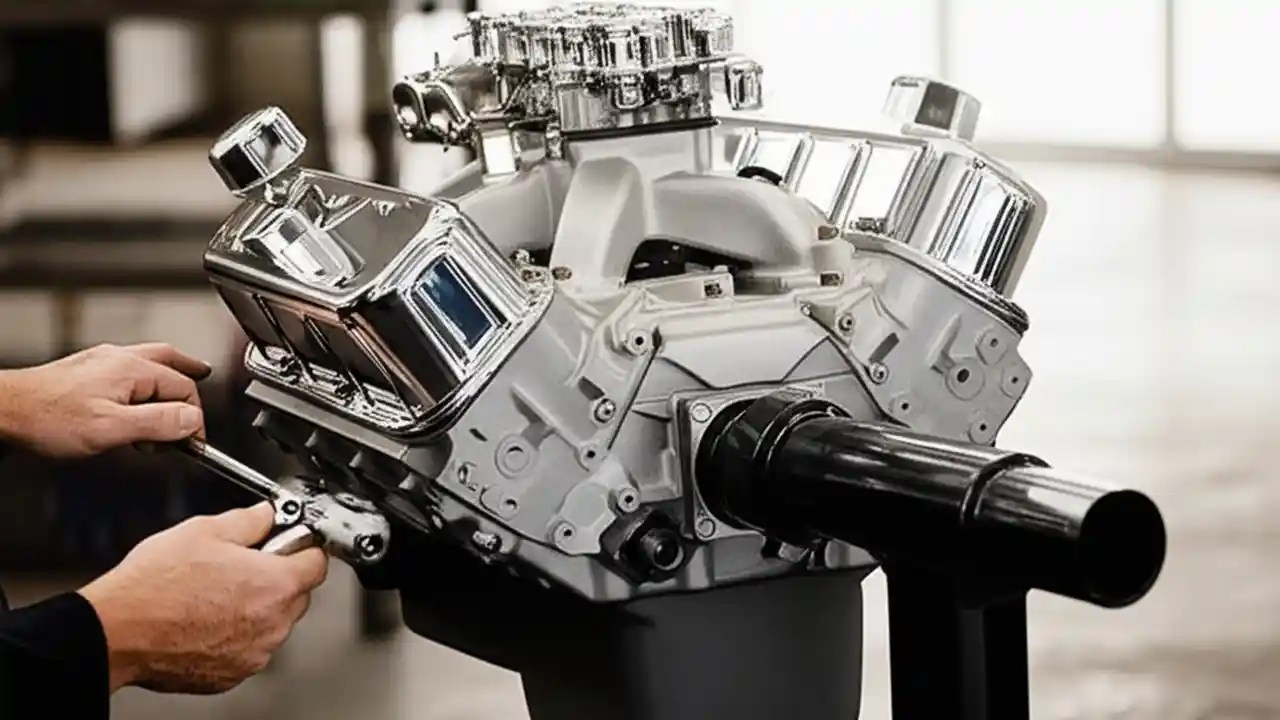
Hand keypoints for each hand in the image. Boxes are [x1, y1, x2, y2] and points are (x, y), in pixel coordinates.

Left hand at [0, 343, 211, 457]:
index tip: (191, 443)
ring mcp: (103, 361)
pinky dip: (146, 381)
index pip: (184, 389)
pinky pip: (130, 368)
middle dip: (192, 381)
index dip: (193, 419)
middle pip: (173, 362)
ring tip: (187, 384)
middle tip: (201, 402)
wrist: (5, 411)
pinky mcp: (87, 370)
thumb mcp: (111, 428)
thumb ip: (158, 423)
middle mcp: (120, 359)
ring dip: (172, 377)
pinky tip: (141, 393)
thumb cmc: (47, 418)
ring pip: (152, 360)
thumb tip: (193, 421)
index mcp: (132, 370)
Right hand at [79, 503, 328, 693]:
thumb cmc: (156, 585)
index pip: (318, 561)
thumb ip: (249, 520)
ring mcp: (256, 653)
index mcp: (276, 584)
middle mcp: (274, 623)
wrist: (117, 632)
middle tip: (243, 566)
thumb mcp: (205, 531)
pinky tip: (206, 619)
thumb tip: (267, 515)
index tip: (289, 542)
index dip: (302, 547)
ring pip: (274, 623)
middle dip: (278, 577)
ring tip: (215, 594)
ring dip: (257, 608)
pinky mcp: (234, 674)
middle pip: (298, 593)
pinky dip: (237, 634)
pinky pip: (250, 648)